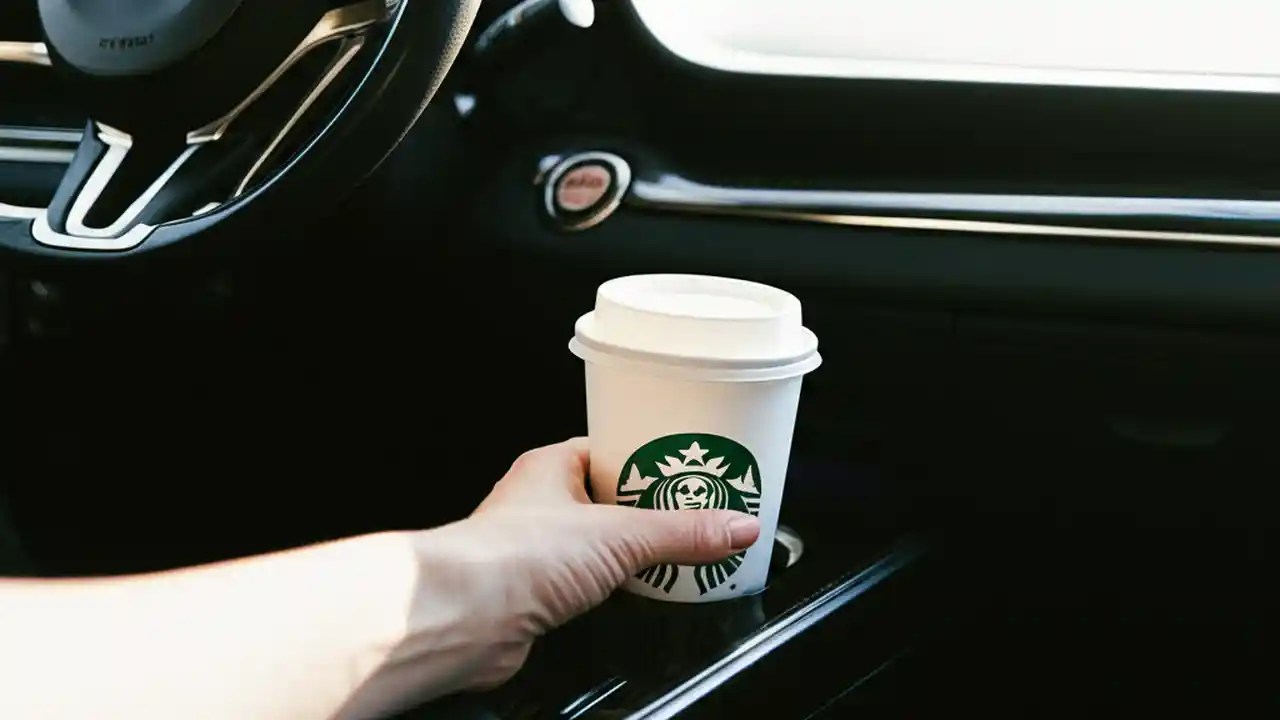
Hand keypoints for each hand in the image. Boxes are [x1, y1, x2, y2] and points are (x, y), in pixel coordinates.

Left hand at [339, 437, 760, 716]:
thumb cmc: (512, 555)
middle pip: (609, 499)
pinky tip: (638, 594)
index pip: (609, 449)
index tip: (688, 467)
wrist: (464, 615)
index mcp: (551, 467)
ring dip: (633, 552)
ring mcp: (536, 549)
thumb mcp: (620, 534)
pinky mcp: (536, 593)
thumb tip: (734, 526)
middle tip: (695, 515)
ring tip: (678, 556)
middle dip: (650, 510)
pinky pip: (587, 583)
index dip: (650, 457)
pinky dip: (615, 588)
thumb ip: (682, 533)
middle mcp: (539, 505)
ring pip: (597, 543)